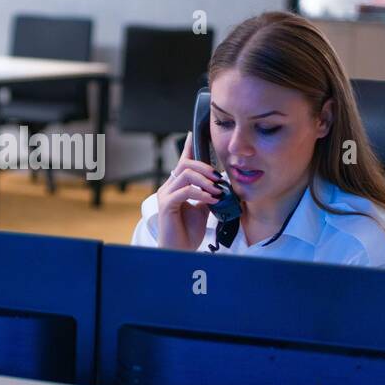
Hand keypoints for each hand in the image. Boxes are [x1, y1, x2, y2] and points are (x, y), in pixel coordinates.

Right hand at [154, 133, 223, 250]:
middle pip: (185, 164)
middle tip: (219, 178)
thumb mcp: (203, 208)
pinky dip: (201, 193)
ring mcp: (165, 195)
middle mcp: (168, 188)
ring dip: (205, 180)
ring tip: (217, 190)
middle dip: (204, 167)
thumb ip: (207, 194)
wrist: (181, 251)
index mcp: (176, 186)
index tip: (194, 133)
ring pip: (185, 174)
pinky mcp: (167, 205)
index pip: (182, 161)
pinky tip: (211, 199)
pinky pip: (185, 191)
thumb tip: (219, 185)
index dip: (189, 147)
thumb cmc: (189, 232)